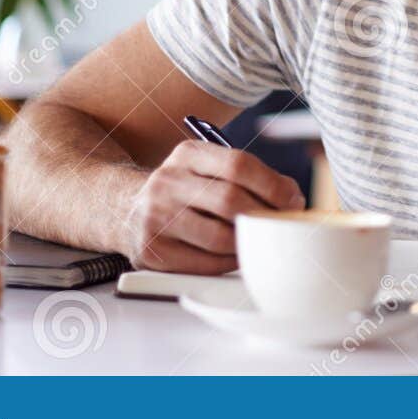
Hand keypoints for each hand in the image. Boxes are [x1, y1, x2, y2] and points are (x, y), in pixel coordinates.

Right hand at [125, 141, 304, 272]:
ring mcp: (156, 218)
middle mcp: (168, 182)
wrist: (124, 210)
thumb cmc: (183, 190)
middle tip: (281, 224)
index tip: (293, 199)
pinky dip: (229, 262)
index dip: (273, 184)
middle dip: (265, 215)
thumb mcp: (206, 168)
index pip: (238, 164)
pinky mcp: (152, 252)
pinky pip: (204, 264)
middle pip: (230, 201)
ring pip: (219, 237)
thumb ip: (248, 175)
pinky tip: (236, 256)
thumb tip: (292, 195)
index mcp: (188, 154)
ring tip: (259, 240)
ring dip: (248, 242)